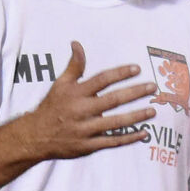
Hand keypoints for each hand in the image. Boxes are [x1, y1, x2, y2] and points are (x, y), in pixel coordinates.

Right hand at [18, 41, 157, 159]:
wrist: (36, 136)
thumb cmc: (52, 107)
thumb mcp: (60, 84)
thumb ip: (74, 66)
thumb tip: (77, 44)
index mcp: (75, 93)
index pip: (101, 80)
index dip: (120, 73)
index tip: (137, 69)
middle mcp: (81, 110)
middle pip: (112, 100)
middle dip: (134, 93)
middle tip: (153, 87)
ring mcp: (85, 129)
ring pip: (115, 122)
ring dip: (136, 116)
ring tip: (153, 110)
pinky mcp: (88, 146)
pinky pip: (112, 142)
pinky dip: (129, 138)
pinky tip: (144, 133)